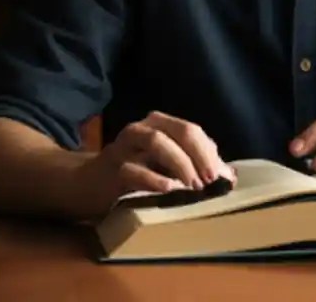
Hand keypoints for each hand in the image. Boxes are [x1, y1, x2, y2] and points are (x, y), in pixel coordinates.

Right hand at [77, 111, 236, 214]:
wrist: (88, 184)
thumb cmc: (136, 172)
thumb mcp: (166, 166)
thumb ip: (194, 166)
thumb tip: (228, 177)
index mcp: (161, 125)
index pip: (193, 131)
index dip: (209, 153)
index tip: (222, 178)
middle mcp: (144, 129)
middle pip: (180, 131)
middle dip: (199, 155)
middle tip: (210, 180)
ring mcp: (125, 146)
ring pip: (157, 142)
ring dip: (180, 163)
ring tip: (193, 186)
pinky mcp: (111, 168)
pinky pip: (133, 169)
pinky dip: (153, 179)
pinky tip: (168, 190)